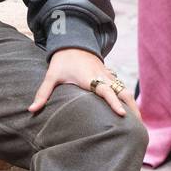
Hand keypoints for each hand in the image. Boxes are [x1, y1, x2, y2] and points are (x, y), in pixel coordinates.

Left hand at [28, 48, 142, 120]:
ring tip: (139, 125)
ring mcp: (109, 76)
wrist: (72, 42)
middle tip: (138, 128)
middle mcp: (103, 77)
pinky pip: (123, 88)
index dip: (114, 102)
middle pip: (123, 92)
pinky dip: (128, 100)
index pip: (106, 91)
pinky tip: (132, 113)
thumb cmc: (61, 61)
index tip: (122, 115)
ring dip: (133, 106)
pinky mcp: (110, 76)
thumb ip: (42, 94)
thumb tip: (31, 110)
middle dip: (132, 109)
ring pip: (126, 91)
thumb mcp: (51, 76)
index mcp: (90, 78)